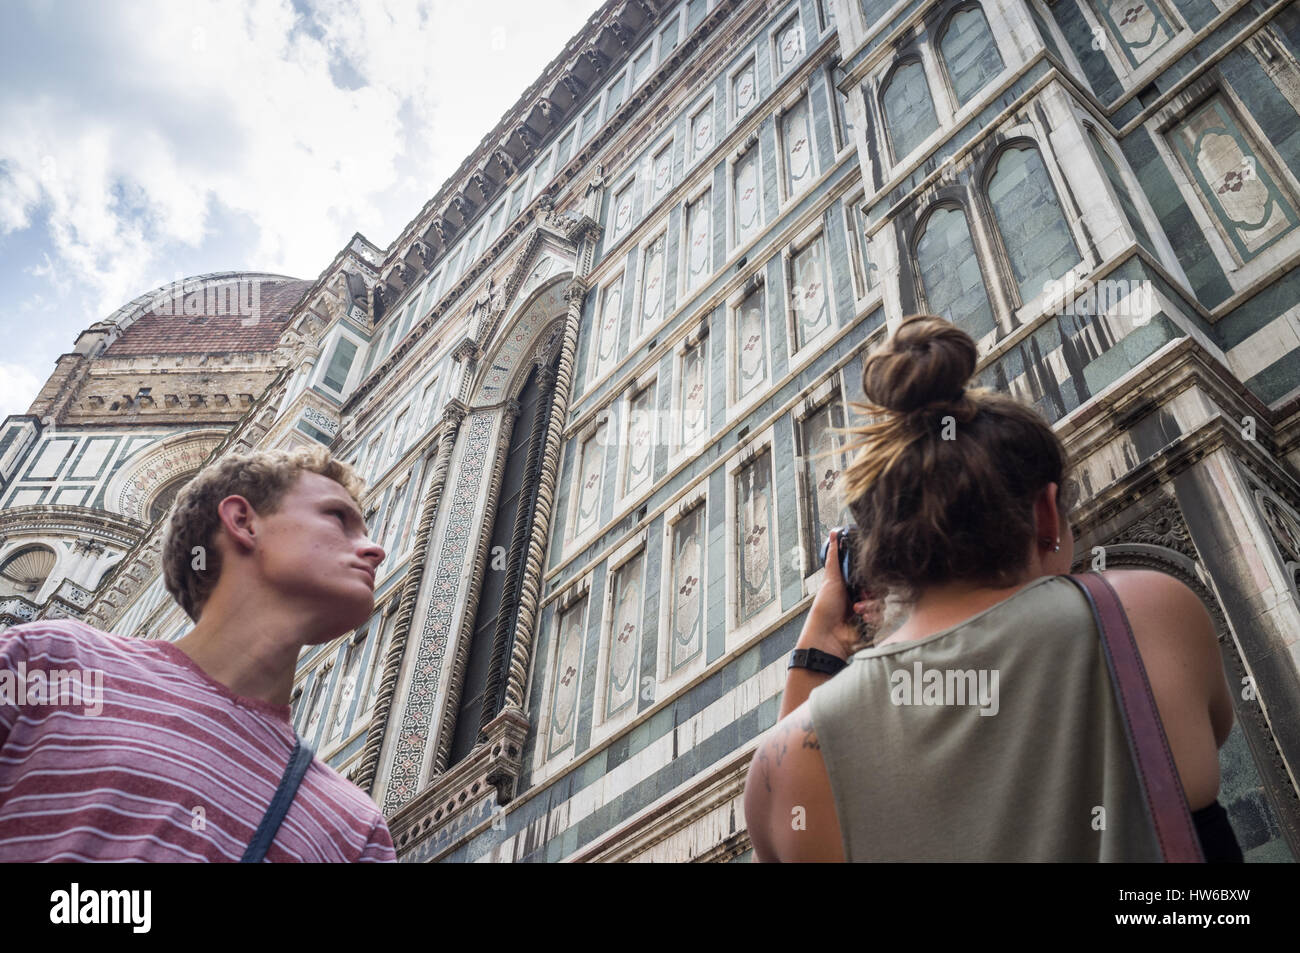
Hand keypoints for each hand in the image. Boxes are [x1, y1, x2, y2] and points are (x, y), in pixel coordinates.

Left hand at [798, 530, 883, 657]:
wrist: (826, 637)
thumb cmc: (824, 609)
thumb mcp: (831, 579)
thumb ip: (835, 557)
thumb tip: (833, 533)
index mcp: (851, 585)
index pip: (870, 575)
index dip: (869, 575)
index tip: (864, 578)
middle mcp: (861, 597)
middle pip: (879, 587)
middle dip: (871, 591)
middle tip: (861, 594)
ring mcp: (867, 611)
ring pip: (882, 602)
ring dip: (870, 605)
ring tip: (857, 609)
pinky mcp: (872, 625)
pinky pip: (882, 616)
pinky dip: (872, 616)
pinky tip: (862, 617)